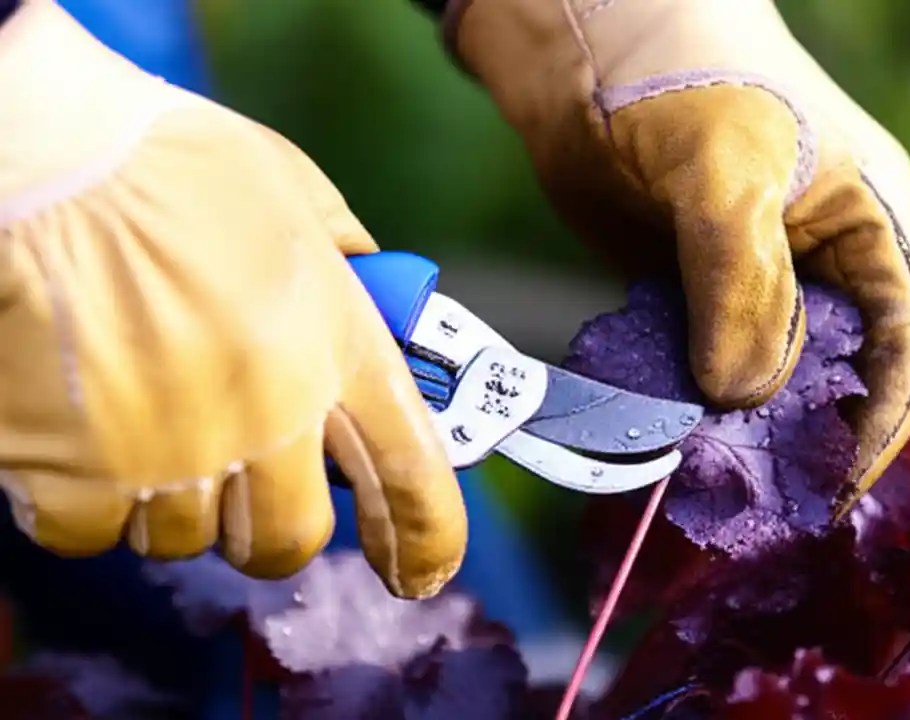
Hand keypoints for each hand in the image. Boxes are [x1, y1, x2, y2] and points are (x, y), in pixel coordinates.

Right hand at [0, 0, 464, 597]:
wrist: (42, 157)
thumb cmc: (170, 162)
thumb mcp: (299, 199)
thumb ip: (349, 275)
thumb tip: (382, 312)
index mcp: (339, 348)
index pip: (413, 476)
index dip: (426, 539)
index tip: (421, 572)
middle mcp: (272, 418)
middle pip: (289, 538)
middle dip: (268, 523)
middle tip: (235, 476)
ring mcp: (175, 457)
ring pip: (184, 539)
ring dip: (169, 497)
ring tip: (135, 409)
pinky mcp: (78, 479)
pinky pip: (89, 531)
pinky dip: (81, 496)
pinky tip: (74, 424)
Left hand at [443, 0, 909, 511]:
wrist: (580, 36)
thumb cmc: (678, 73)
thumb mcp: (724, 171)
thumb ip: (742, 286)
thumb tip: (740, 394)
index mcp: (869, 224)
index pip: (902, 345)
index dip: (876, 423)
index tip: (834, 490)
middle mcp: (822, 261)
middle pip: (836, 374)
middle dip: (805, 437)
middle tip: (762, 501)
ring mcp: (753, 279)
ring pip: (764, 377)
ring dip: (741, 429)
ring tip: (711, 482)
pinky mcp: (688, 289)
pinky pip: (699, 362)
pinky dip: (686, 402)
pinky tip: (664, 436)